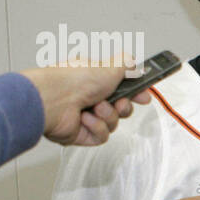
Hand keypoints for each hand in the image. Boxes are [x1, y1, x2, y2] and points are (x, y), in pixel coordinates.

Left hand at [23, 56, 152, 146]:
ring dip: (107, 116)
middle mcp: (89, 98)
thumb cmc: (75, 80)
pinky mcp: (81, 134)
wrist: (55, 99)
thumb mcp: (109, 66)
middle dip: (123, 106)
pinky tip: (84, 119)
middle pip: (120, 108)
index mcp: (94, 81)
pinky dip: (96, 127)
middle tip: (118, 102)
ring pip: (112, 123)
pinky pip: (102, 136)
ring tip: (94, 108)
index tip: (144, 96)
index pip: (121, 89)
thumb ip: (126, 65)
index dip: (134, 93)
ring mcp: (84, 117)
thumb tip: (134, 63)